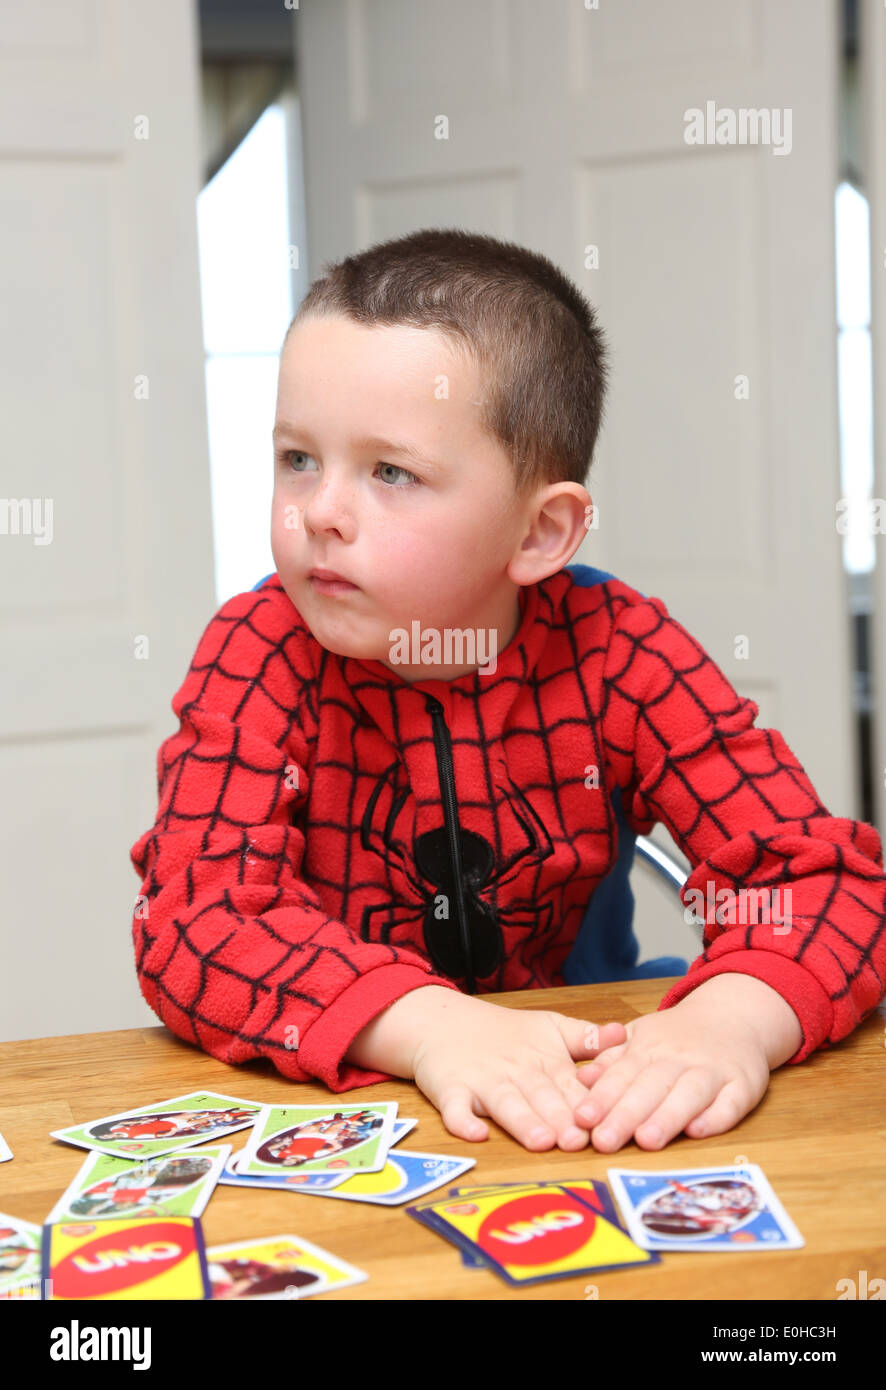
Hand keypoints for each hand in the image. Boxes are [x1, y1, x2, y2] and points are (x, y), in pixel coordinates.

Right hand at [411, 997, 628, 1151]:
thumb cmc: (504, 1032)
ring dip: (522, 1121)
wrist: (443, 1021)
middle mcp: (516, 1072)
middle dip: (560, 1117)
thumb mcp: (549, 1027)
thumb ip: (586, 1039)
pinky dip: (462, 1121)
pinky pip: (454, 1108)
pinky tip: (475, 1133)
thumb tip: (624, 1034)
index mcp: (545, 1062)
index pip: (571, 1086)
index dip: (588, 1104)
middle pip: (540, 1096)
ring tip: (540, 1139)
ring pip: (504, 1102)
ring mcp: (482, 1081)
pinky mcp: (450, 1089)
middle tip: (578, 1140)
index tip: (606, 1121)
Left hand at [572, 989, 772, 1151]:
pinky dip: (716, 1117)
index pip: (623, 1074)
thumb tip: (582, 1078)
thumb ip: (612, 1058)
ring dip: (667, 1117)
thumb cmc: (679, 1035)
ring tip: (645, 1141)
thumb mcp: (642, 1036)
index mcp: (650, 1047)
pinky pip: (731, 1103)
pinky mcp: (744, 1085)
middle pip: (651, 1087)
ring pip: (689, 1094)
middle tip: (604, 1141)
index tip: (581, 1119)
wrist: (734, 1015)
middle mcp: (680, 1058)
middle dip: (626, 1114)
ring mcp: (714, 1071)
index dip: (602, 1096)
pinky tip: (697, 1131)